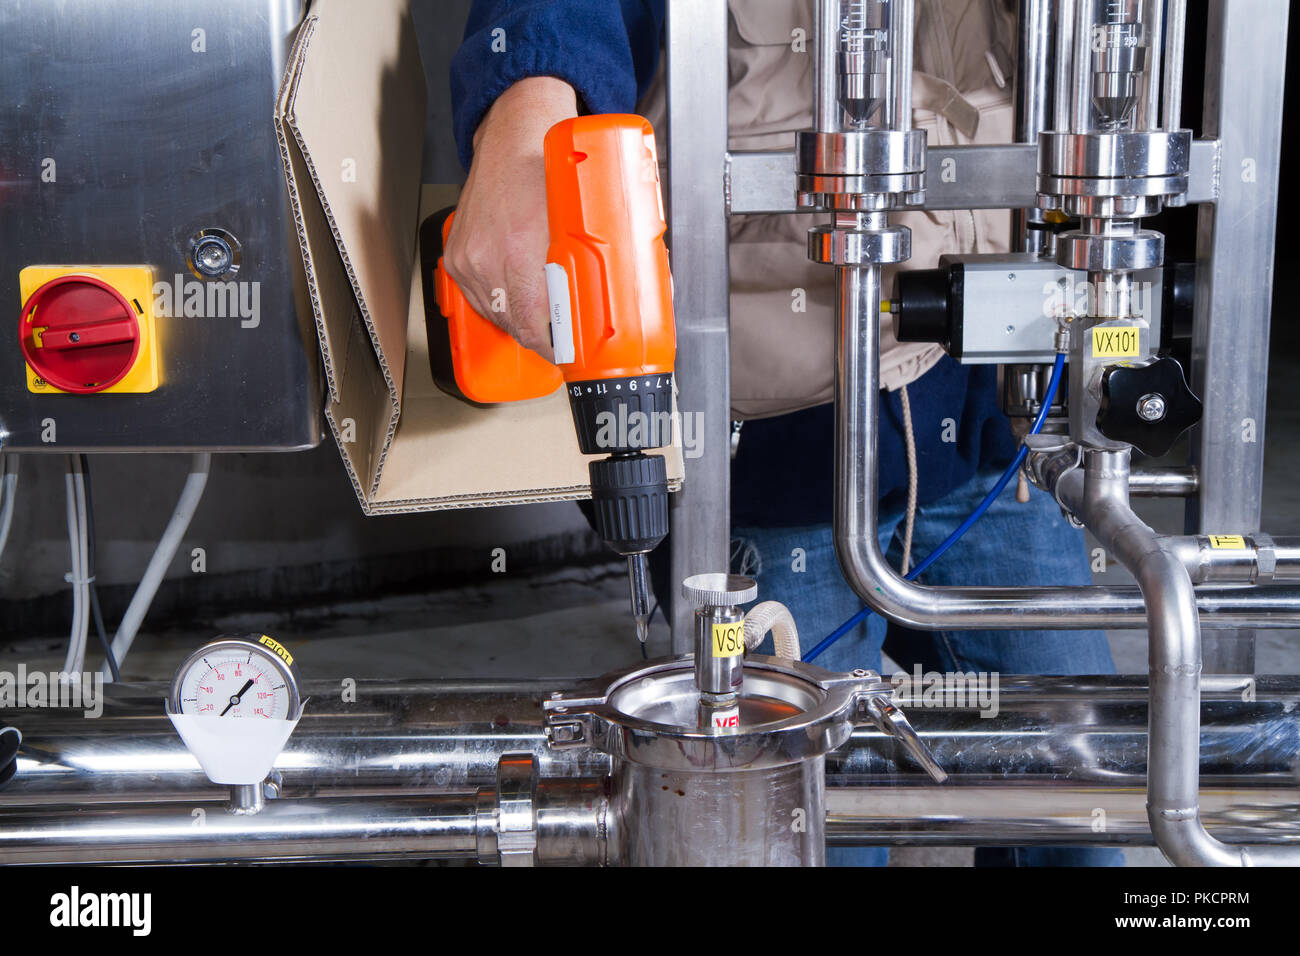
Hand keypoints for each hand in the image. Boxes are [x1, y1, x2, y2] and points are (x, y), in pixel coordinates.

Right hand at [443, 77, 577, 359]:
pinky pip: (476, 297)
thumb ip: (588, 262)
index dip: (550, 346)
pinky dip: (497, 302)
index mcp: (521, 250)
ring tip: (541, 316)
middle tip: (561, 337)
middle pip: (512, 324)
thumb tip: (616, 301)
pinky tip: (516, 297)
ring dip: (517, 320)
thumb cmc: (546, 168)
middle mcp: (488, 258)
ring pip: (492, 314)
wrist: (511, 138)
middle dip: (539, 335)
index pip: (530, 324)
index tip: (565, 353)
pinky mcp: (456, 257)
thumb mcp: (577, 217)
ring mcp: (468, 259)